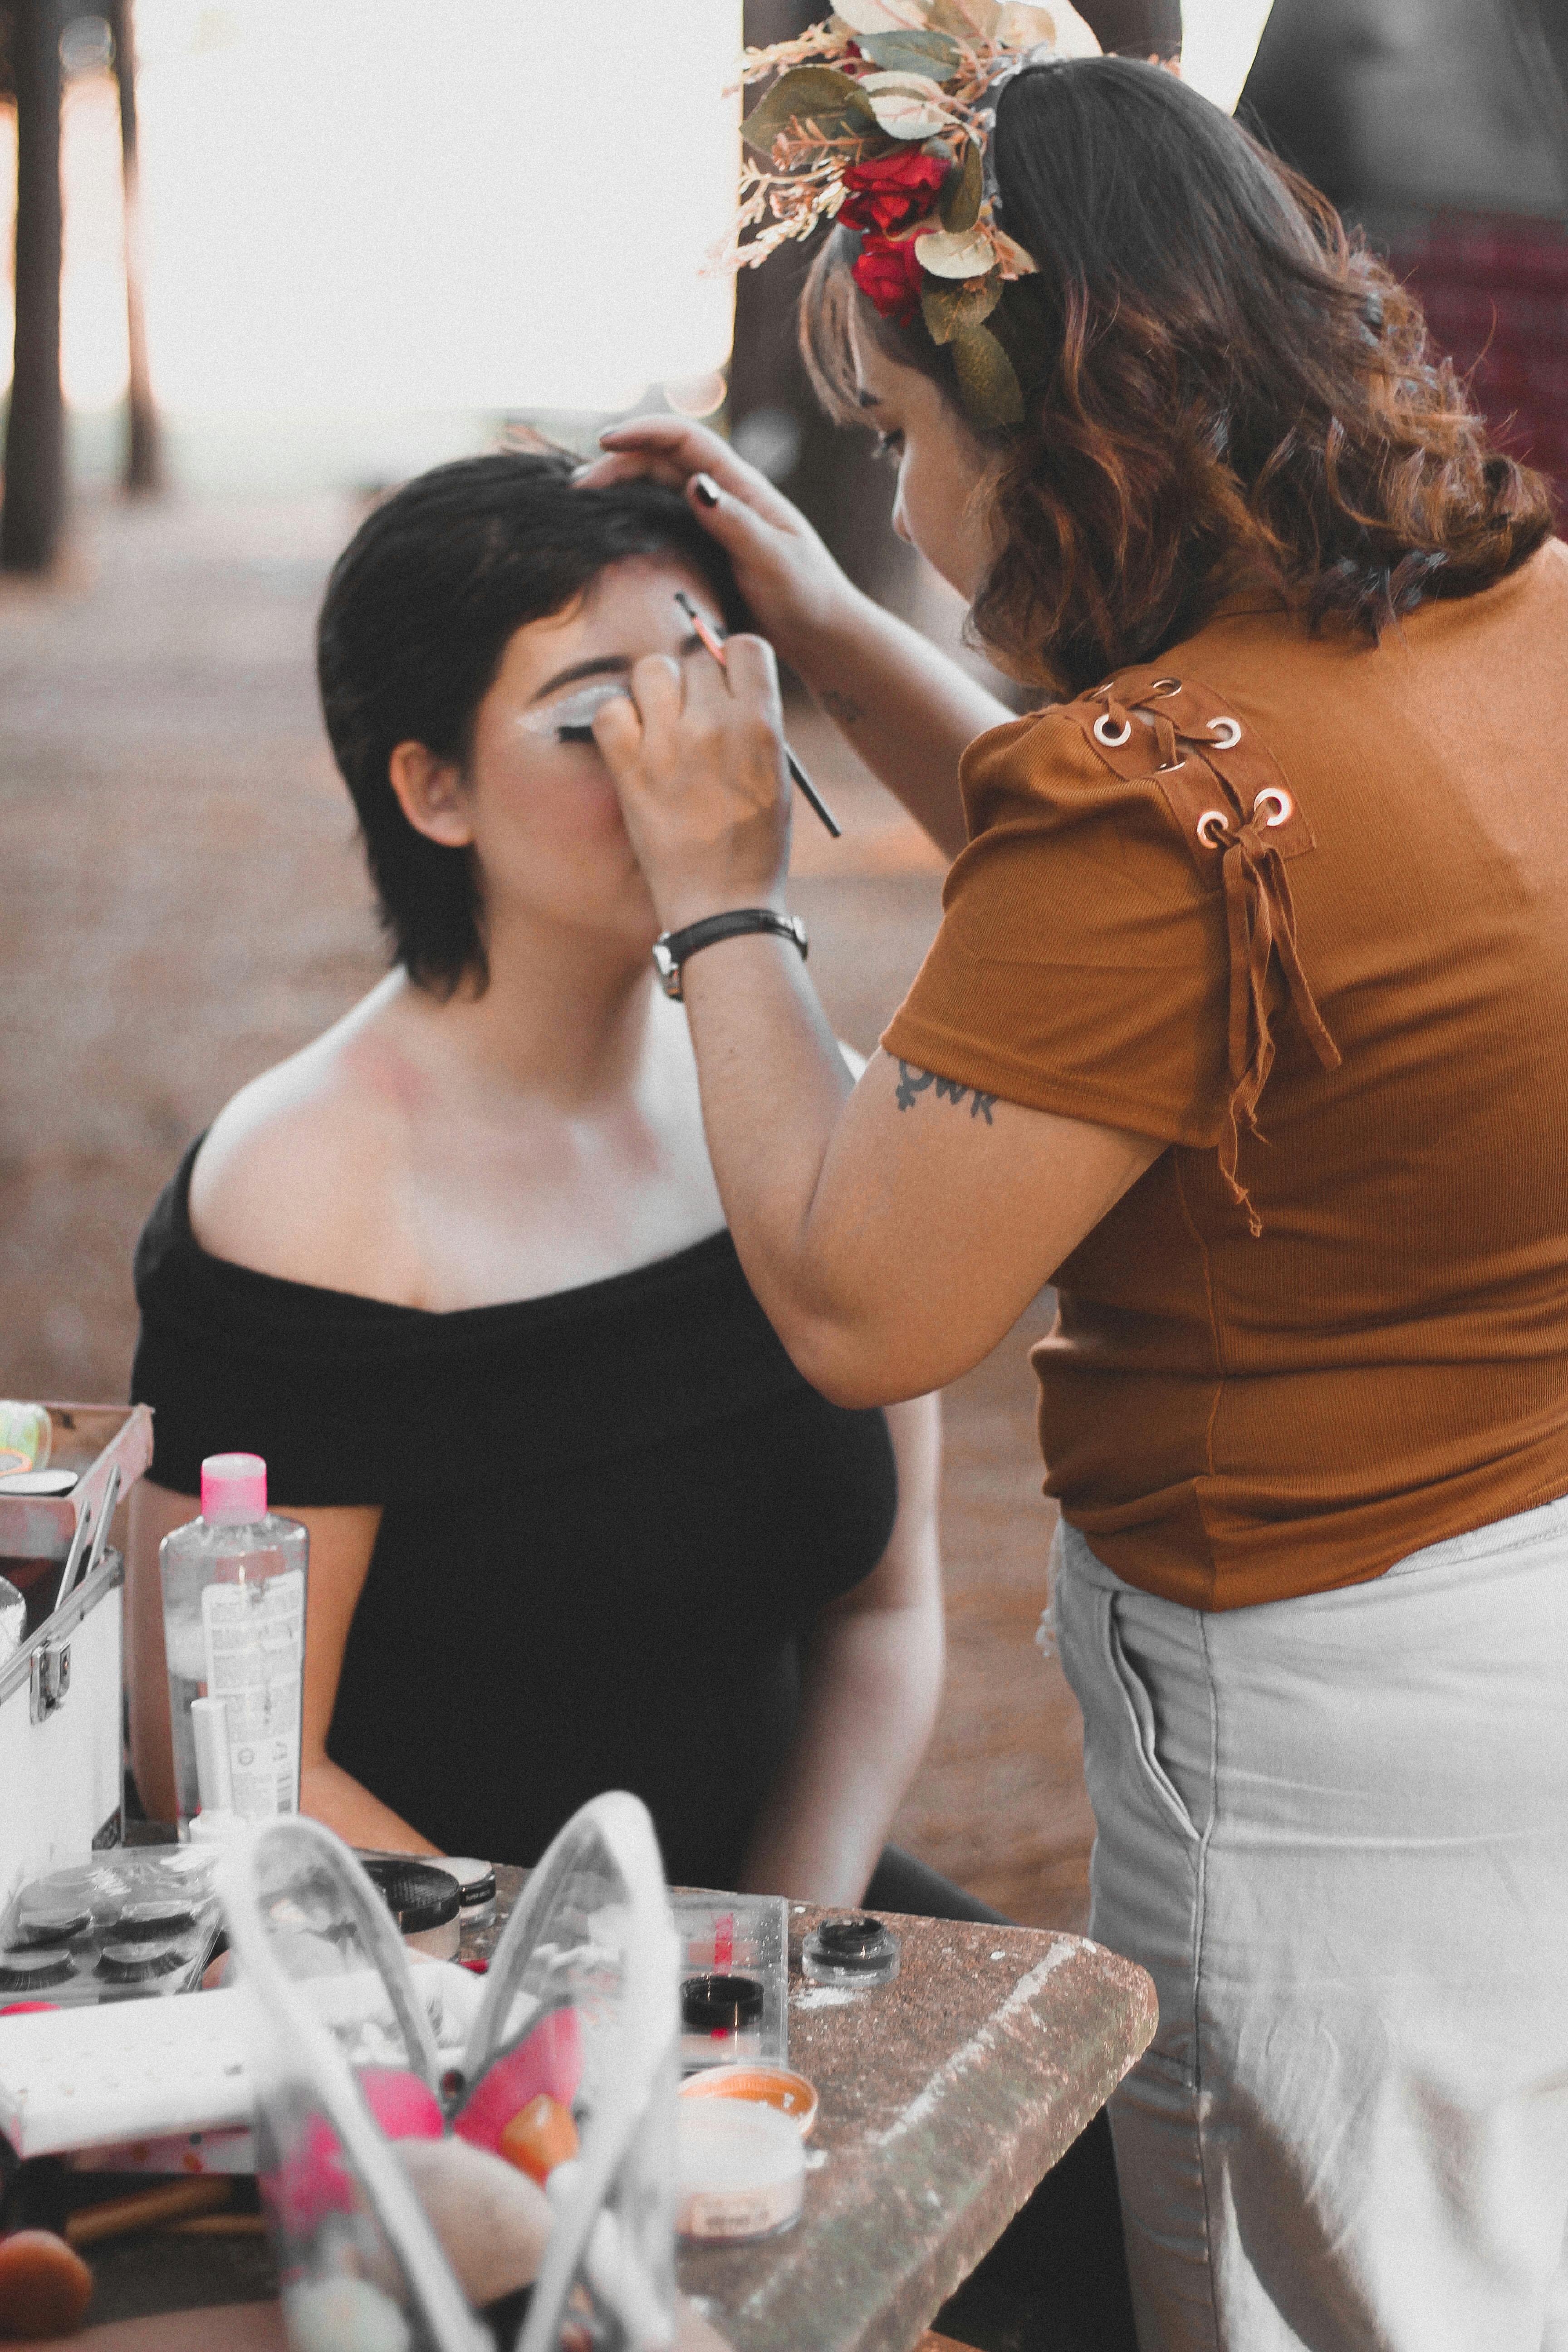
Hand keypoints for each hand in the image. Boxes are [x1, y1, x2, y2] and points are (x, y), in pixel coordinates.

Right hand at [573, 417, 855, 672]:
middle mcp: (721, 497)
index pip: (685, 440)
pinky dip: (630, 523)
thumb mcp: (774, 560)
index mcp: (741, 487)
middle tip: (577, 492)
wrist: (820, 636)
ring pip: (653, 493)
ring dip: (617, 494)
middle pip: (658, 463)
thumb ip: (736, 523)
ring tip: (580, 510)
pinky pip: (658, 527)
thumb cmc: (806, 596)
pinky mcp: (701, 553)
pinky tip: (606, 540)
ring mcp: (708, 524)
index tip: (605, 442)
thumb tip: (696, 484)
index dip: (644, 431)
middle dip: (616, 466)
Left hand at [593, 635, 791, 935]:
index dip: (733, 663)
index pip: (745, 646)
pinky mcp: (630, 767)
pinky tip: (633, 746)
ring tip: (662, 729)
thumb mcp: (776, 773)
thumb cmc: (756, 845)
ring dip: (655, 692)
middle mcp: (715, 723)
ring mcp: (669, 743)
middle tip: (693, 722)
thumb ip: (755, 721)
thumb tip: (723, 678)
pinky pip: (611, 709)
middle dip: (694, 683)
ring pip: (651, 670)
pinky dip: (618, 720)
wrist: (723, 904)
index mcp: (762, 722)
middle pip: (696, 657)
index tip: (726, 688)